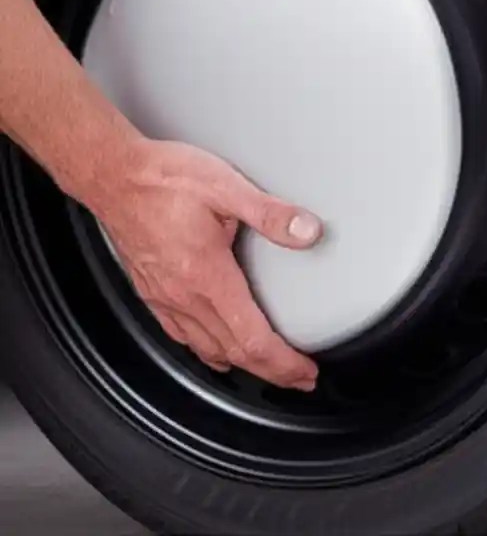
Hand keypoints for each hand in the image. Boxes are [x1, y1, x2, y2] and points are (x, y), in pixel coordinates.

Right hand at [82, 138, 322, 389]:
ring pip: (207, 349)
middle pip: (234, 353)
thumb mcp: (226, 187)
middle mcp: (183, 296)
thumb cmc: (162, 178)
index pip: (252, 339)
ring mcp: (165, 297)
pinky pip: (182, 336)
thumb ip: (270, 213)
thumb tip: (308, 231)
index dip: (283, 363)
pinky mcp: (151, 291)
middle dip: (273, 372)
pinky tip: (216, 351)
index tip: (306, 373)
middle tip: (301, 379)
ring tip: (270, 369)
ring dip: (243, 365)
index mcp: (206, 277)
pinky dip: (207, 352)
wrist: (110, 174)